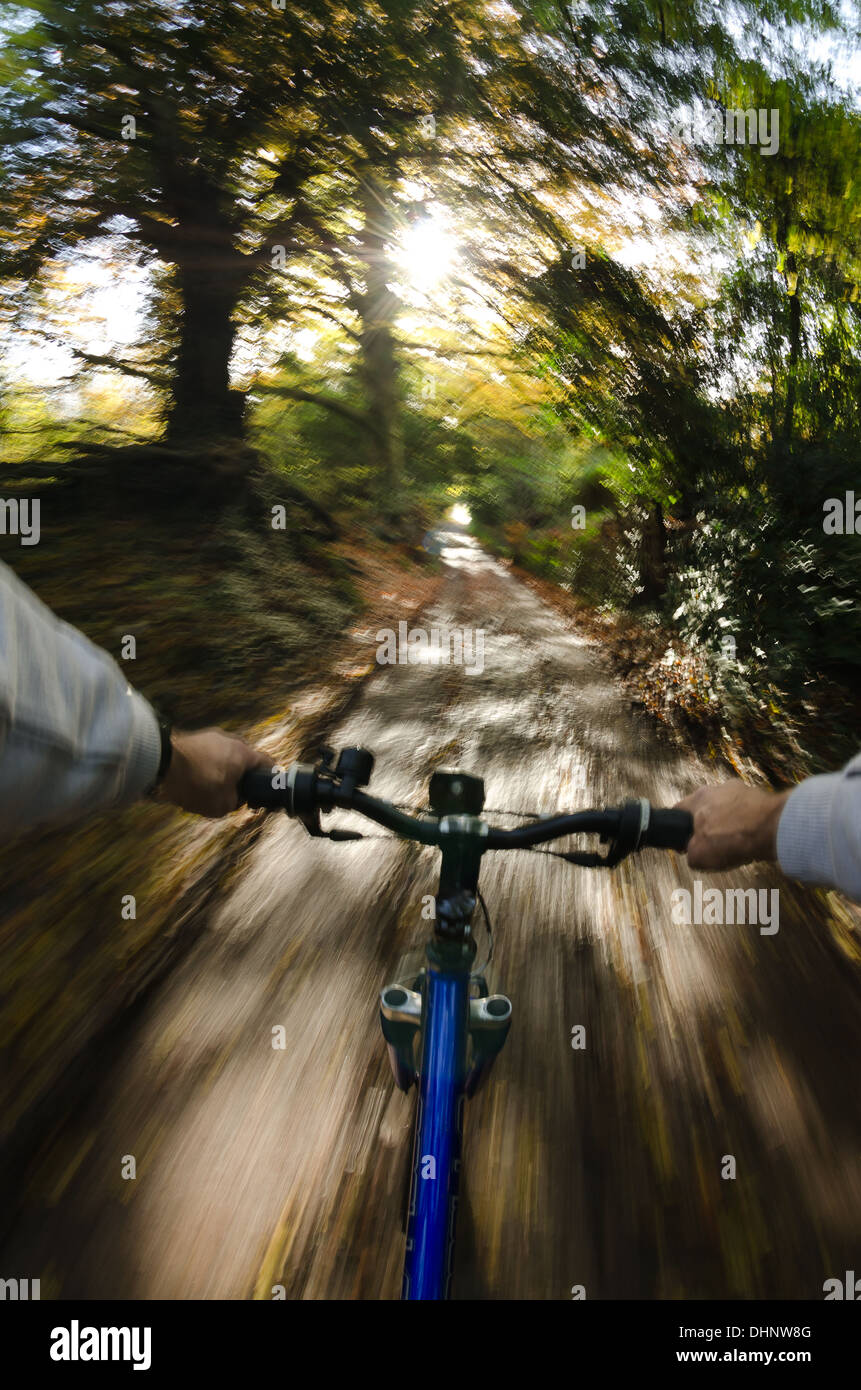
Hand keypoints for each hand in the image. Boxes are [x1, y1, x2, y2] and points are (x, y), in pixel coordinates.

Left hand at [157, 728, 270, 817]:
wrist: (159, 764)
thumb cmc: (196, 784)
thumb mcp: (221, 805)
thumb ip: (236, 802)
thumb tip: (236, 798)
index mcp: (244, 753)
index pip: (267, 763)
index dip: (269, 779)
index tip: (264, 792)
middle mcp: (230, 740)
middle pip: (244, 759)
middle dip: (242, 776)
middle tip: (236, 793)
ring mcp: (210, 736)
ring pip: (225, 756)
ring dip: (222, 771)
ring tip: (211, 789)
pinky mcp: (193, 738)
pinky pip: (207, 755)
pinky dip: (206, 766)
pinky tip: (196, 781)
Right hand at [674, 782, 790, 870]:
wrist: (773, 829)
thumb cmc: (733, 838)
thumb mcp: (699, 856)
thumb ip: (690, 854)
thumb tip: (694, 854)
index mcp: (698, 797)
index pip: (680, 810)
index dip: (680, 829)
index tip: (687, 843)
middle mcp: (719, 788)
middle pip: (707, 810)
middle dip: (709, 827)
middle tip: (715, 846)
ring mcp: (742, 790)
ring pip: (730, 811)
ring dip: (731, 825)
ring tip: (738, 845)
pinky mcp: (762, 798)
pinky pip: (750, 814)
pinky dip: (750, 825)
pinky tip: (753, 840)